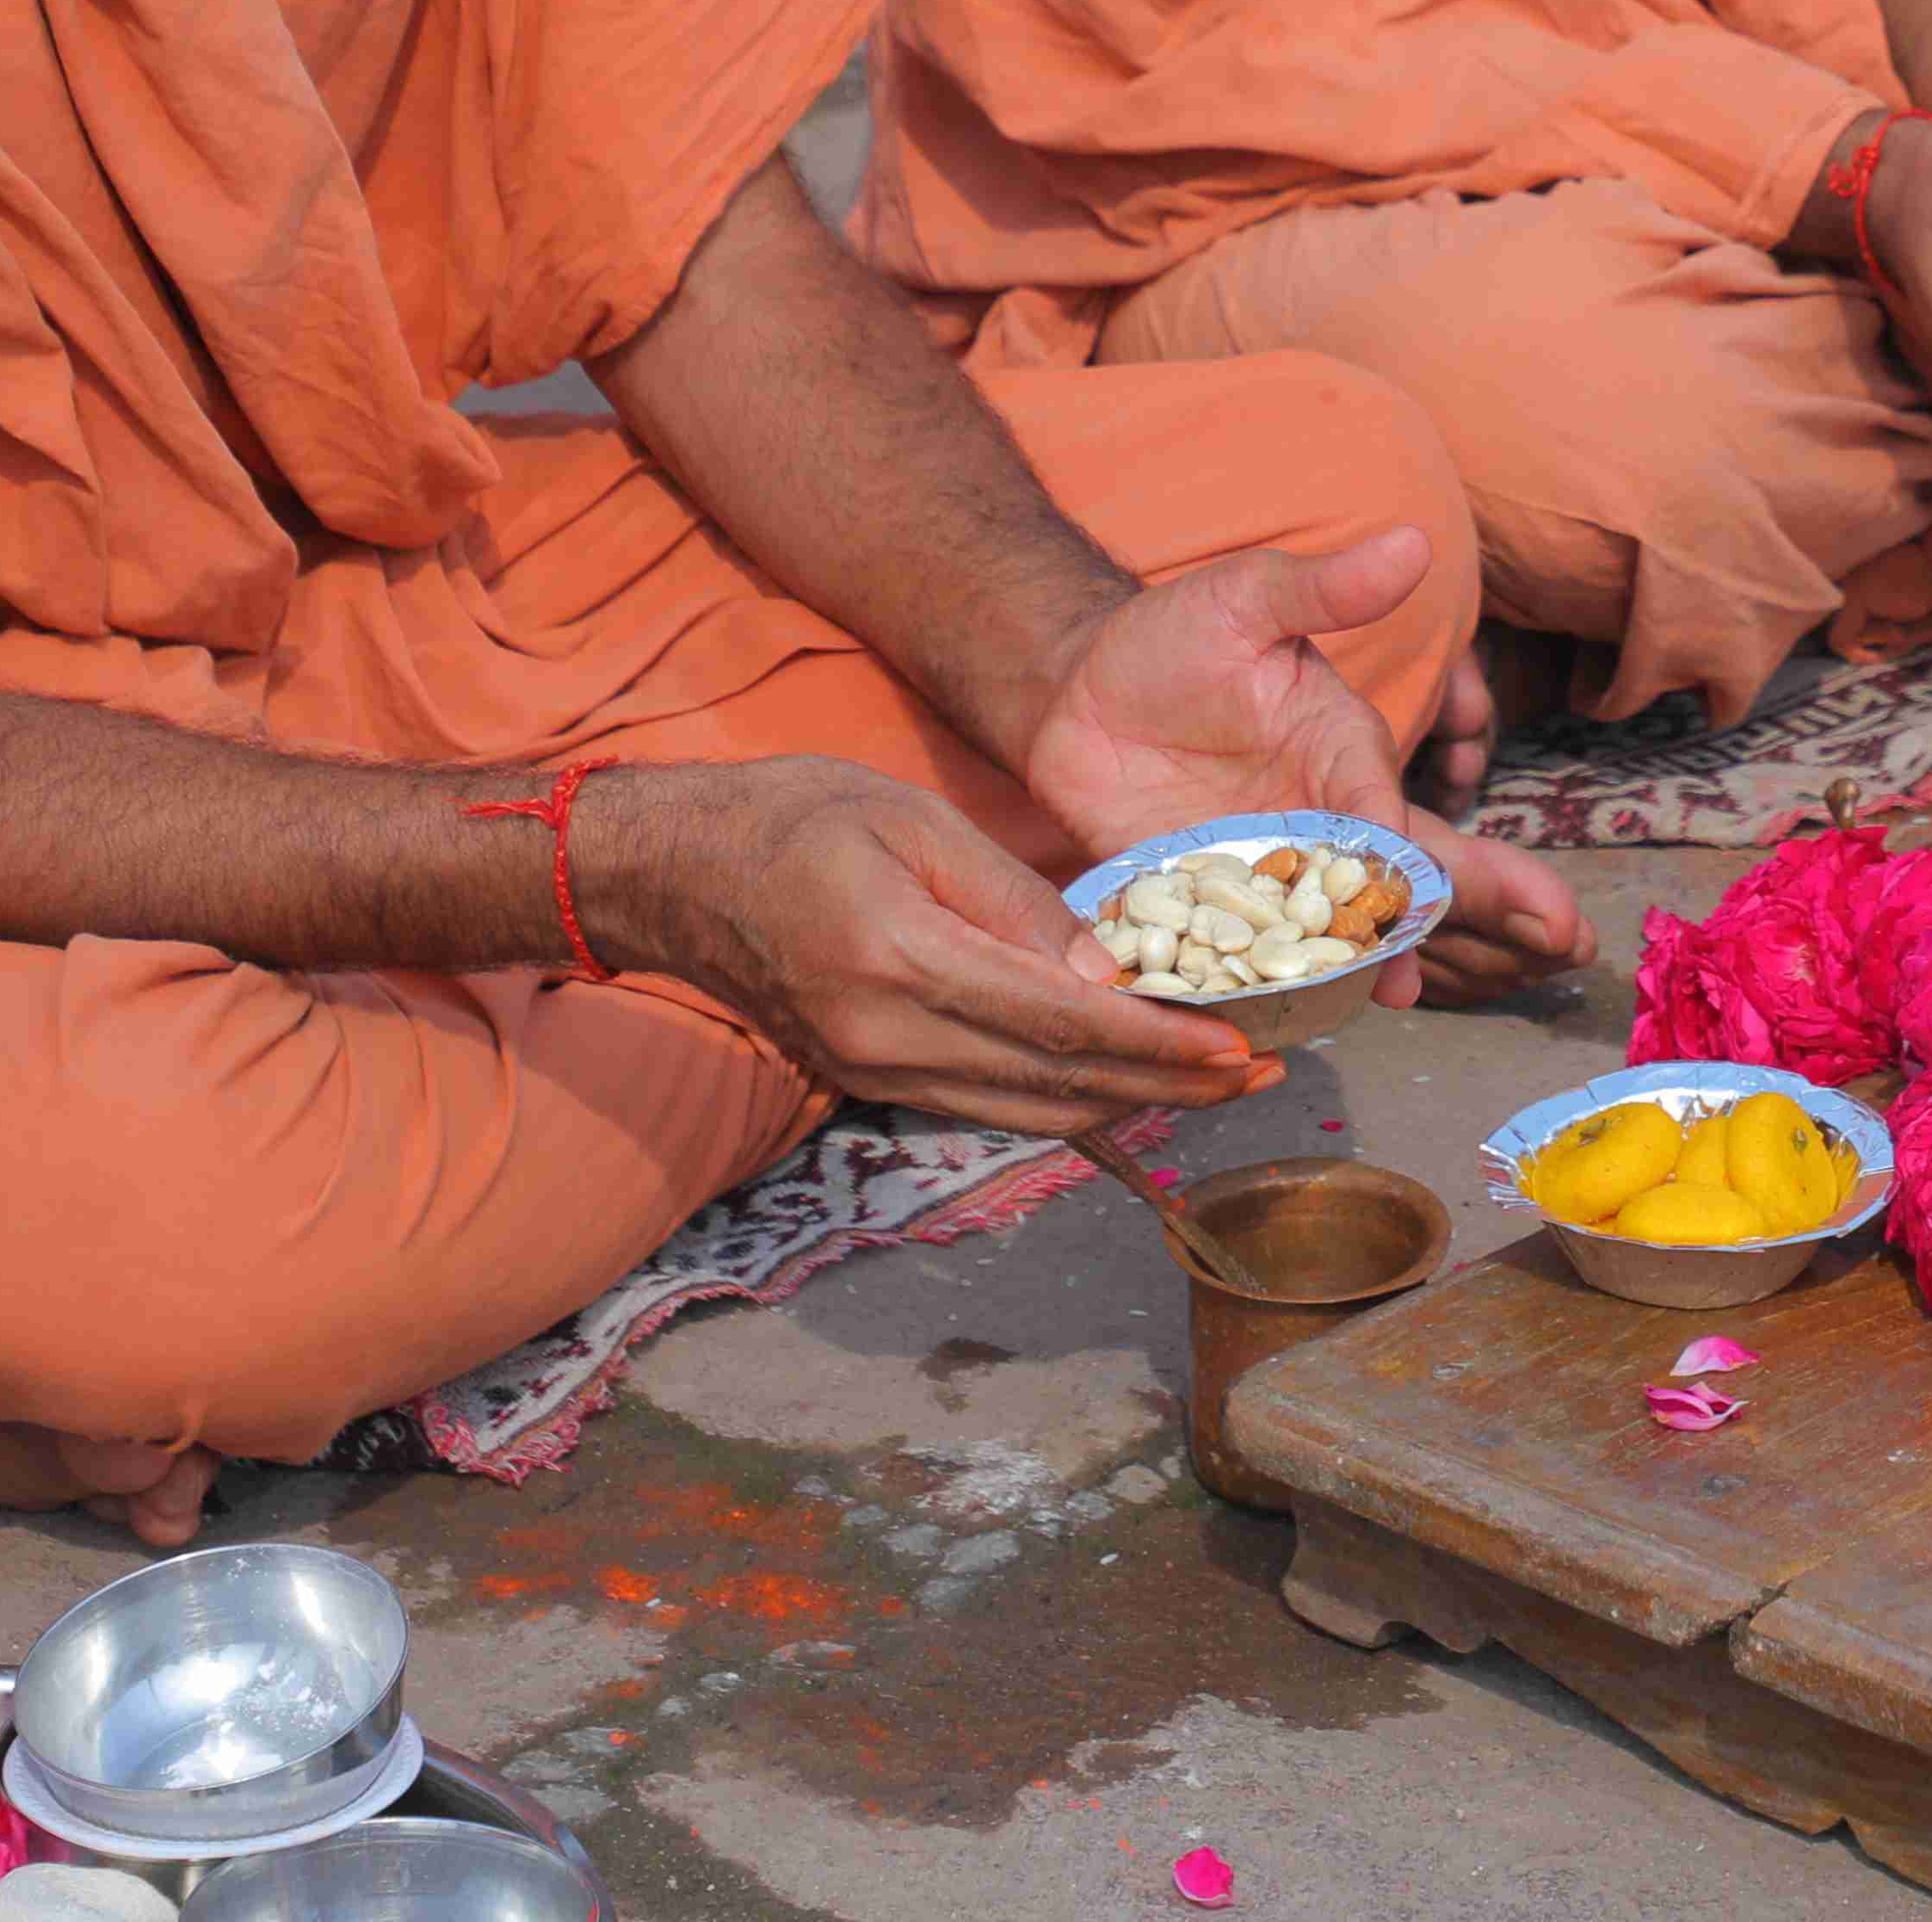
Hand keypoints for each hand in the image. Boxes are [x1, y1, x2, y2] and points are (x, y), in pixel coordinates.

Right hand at [598, 761, 1280, 1133]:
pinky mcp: (870, 1080)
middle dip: (1169, 1090)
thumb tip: (1112, 976)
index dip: (1160, 1048)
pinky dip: (1066, 1101)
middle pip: (1056, 1087)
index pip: (1060, 1026)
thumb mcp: (914, 823)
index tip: (1238, 1051)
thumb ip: (1015, 903)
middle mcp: (886, 1039)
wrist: (673, 874)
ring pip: (1027, 1113)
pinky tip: (1125, 1085)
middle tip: (1258, 1077)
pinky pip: (987, 1105)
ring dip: (1128, 1107)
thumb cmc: (795, 817)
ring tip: (1212, 1086)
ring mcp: (874, 1072)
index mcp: (899, 962)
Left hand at [1019, 534, 1586, 1004]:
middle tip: (1550, 954)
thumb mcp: (1246, 600)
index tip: (1427, 897)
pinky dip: (1245, 991)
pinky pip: (1227, 954)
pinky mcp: (1190, 901)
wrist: (1071, 686)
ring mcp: (1252, 871)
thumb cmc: (1173, 636)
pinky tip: (1263, 1026)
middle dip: (1454, 920)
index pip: (1385, 816)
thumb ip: (1325, 588)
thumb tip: (1414, 539)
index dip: (1414, 857)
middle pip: (1388, 886)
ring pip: (1315, 934)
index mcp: (1338, 757)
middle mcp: (1309, 824)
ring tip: (1378, 1007)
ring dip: (1348, 974)